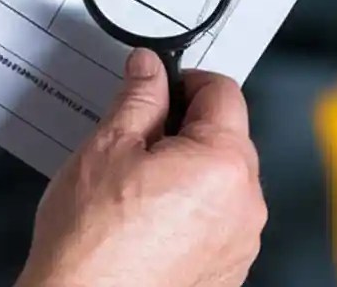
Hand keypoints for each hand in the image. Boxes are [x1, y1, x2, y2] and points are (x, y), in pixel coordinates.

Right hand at [18, 49, 266, 286]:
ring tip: (137, 188)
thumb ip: (138, 98)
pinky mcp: (228, 267)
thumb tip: (149, 69)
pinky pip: (219, 219)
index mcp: (224, 163)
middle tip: (138, 139)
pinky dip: (192, 211)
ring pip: (222, 179)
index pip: (223, 91)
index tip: (159, 85)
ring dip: (189, 171)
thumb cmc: (91, 246)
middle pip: (227, 136)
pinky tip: (150, 219)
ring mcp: (240, 240)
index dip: (185, 80)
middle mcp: (245, 202)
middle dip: (186, 129)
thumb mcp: (108, 148)